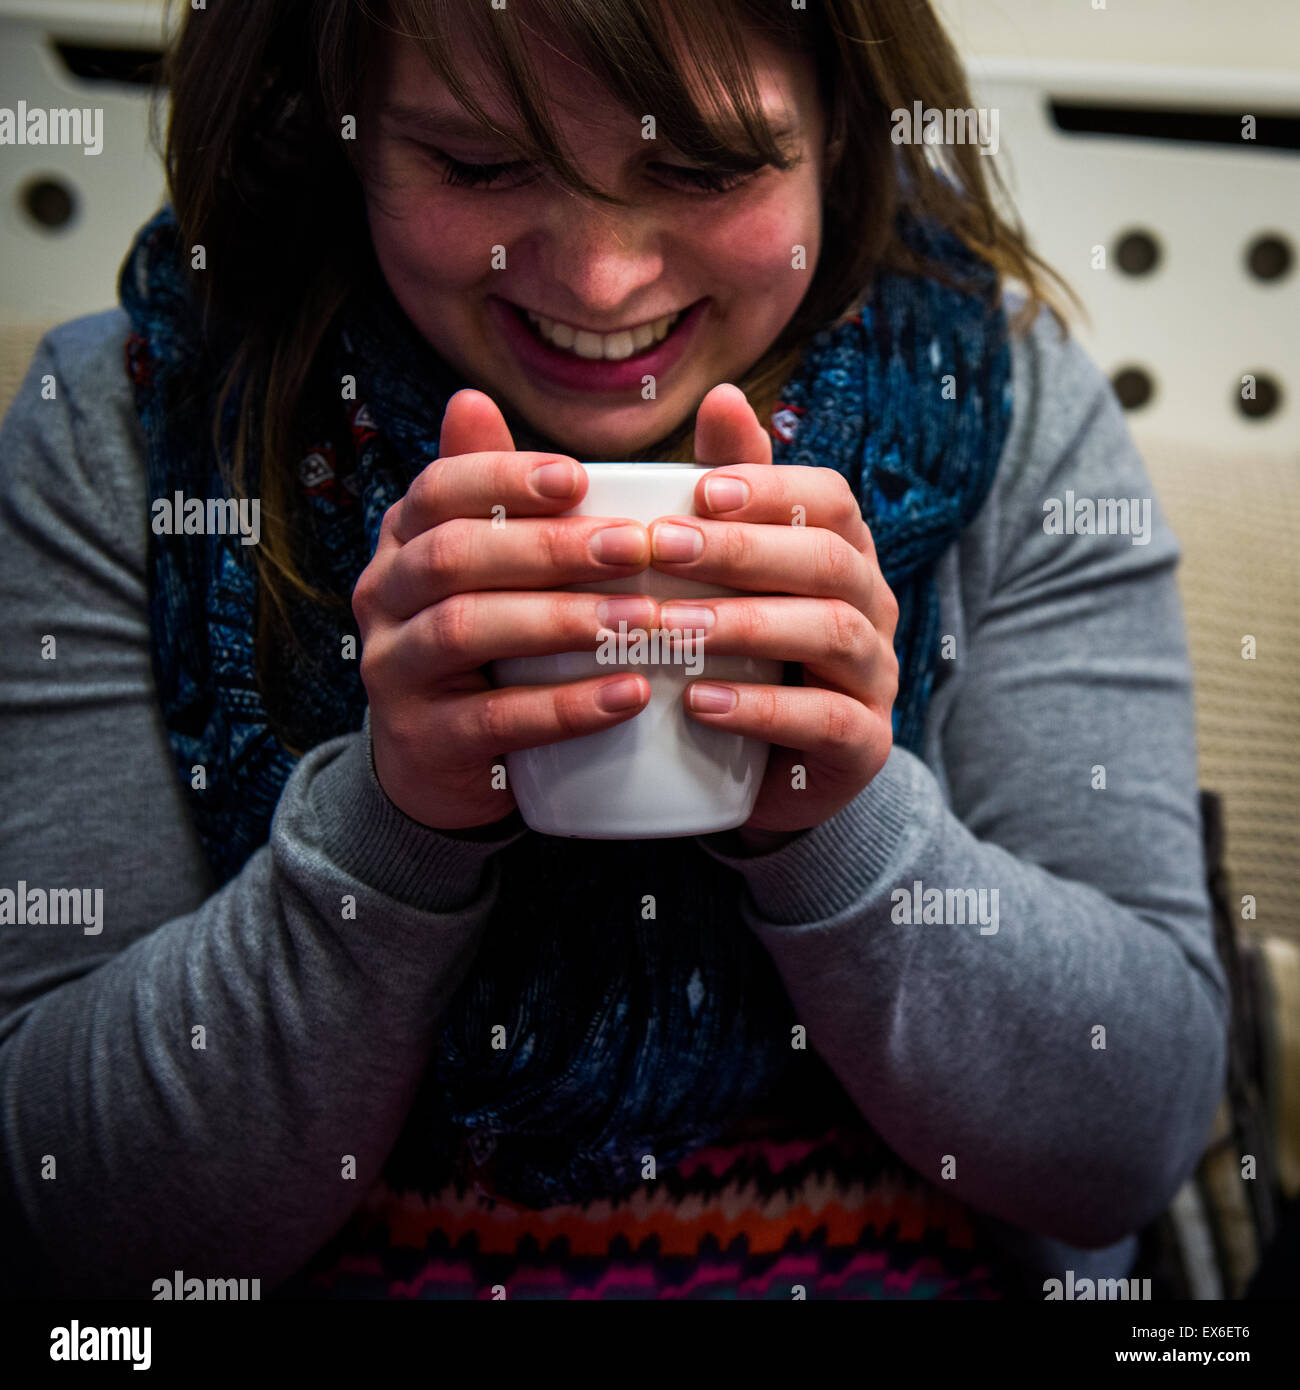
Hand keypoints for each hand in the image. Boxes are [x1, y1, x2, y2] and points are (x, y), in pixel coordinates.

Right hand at [352, 389, 662, 831]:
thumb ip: (497, 492)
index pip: (440, 489)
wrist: (444, 760)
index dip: (505, 477)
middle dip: (549, 547)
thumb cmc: (492, 643)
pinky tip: (630, 694)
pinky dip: (566, 706)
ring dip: (562, 621)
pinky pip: (494, 719)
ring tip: (645, 621)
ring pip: (466, 630)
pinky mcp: (424, 740)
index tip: (580, 478)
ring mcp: (394, 670)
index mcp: (406, 540)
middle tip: (636, 547)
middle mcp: (385, 596)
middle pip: (454, 555)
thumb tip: (472, 395)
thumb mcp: (494, 566)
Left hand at [650, 383, 899, 842]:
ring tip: (670, 627)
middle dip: (742, 549)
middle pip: (827, 560)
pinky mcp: (862, 746)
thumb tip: (722, 395)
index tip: (699, 489)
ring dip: (746, 623)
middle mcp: (871, 607)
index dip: (771, 488)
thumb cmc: (736, 652)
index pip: (830, 498)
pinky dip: (763, 709)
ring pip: (833, 633)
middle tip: (660, 548)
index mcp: (843, 553)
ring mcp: (875, 678)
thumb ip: (725, 493)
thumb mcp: (725, 573)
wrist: (757, 775)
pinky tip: (700, 702)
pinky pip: (828, 721)